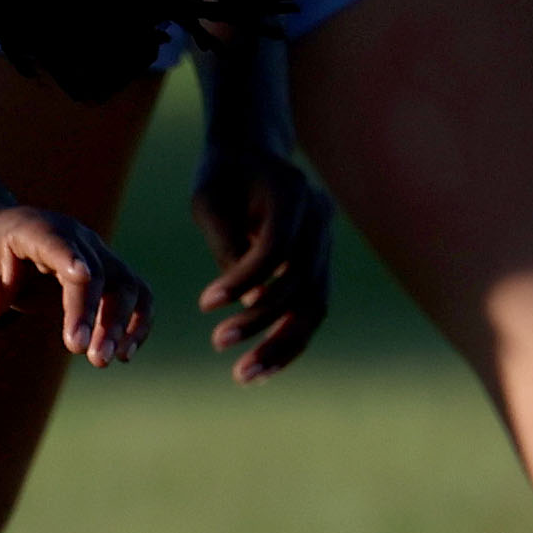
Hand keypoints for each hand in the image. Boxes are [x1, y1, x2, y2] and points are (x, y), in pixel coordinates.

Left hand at [0, 205, 148, 368]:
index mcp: (34, 229)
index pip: (54, 241)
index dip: (68, 256)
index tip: (80, 276)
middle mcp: (74, 237)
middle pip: (94, 271)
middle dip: (89, 311)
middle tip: (79, 351)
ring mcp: (97, 254)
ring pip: (124, 284)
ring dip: (118, 323)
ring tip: (102, 360)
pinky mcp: (111, 274)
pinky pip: (137, 295)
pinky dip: (137, 323)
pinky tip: (125, 354)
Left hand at [190, 140, 333, 381]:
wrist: (253, 156)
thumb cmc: (222, 178)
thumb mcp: (210, 203)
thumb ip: (228, 246)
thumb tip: (251, 303)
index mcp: (294, 193)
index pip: (276, 249)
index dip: (242, 281)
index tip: (204, 304)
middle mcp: (321, 217)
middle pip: (302, 282)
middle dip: (261, 320)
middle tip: (218, 344)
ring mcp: (327, 242)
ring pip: (315, 305)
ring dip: (281, 345)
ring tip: (244, 376)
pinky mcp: (321, 264)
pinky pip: (311, 308)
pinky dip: (288, 339)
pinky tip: (262, 368)